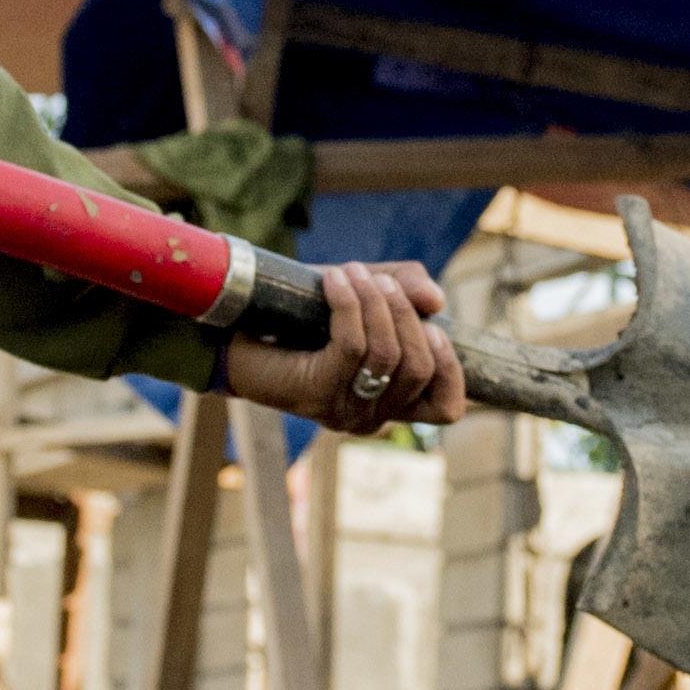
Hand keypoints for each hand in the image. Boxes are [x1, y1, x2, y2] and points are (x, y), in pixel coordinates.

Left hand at [219, 259, 462, 435]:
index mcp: (391, 403)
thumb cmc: (304, 317)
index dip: (452, 366)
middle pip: (419, 368)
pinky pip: (352, 344)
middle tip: (379, 280)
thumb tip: (437, 300)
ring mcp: (343, 411)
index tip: (435, 325)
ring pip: (387, 355)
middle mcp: (371, 418)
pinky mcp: (315, 395)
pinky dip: (349, 303)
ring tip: (353, 272)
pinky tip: (334, 280)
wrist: (237, 331)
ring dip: (376, 302)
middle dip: (405, 313)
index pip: (446, 407)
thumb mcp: (366, 295)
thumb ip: (406, 291)